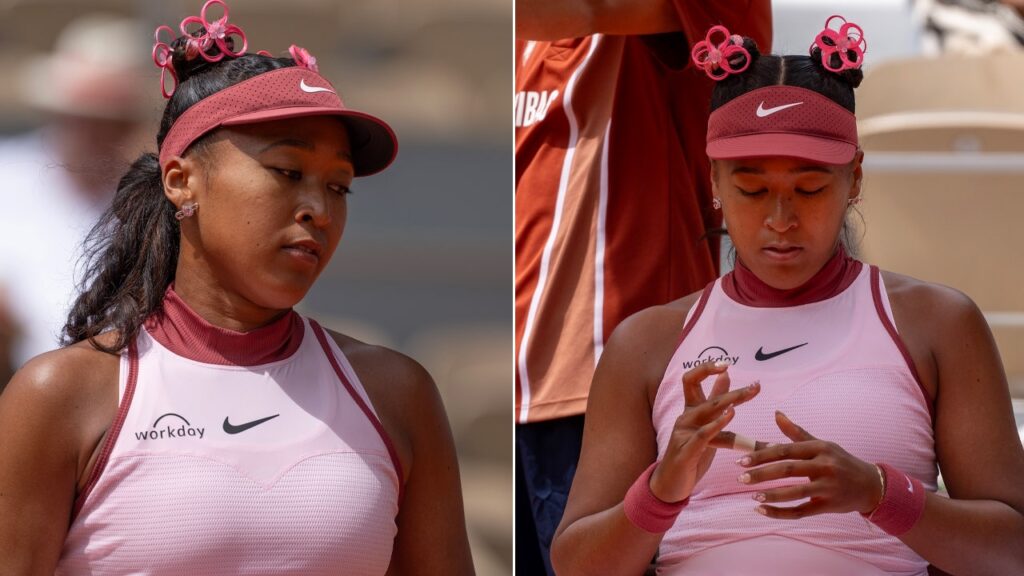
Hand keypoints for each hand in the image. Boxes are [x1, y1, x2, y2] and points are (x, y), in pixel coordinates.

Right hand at [650, 361, 760, 502]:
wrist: (671, 484)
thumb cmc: (690, 454)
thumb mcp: (705, 425)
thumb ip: (714, 400)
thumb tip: (726, 375)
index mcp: (690, 410)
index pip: (692, 379)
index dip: (706, 368)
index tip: (728, 364)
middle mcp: (685, 417)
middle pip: (704, 393)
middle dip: (731, 388)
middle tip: (756, 387)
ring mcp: (683, 432)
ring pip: (707, 410)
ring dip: (730, 401)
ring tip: (749, 395)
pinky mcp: (686, 451)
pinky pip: (703, 435)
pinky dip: (717, 424)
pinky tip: (731, 416)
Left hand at [737, 411, 882, 518]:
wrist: (871, 485)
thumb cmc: (840, 461)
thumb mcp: (822, 444)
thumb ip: (796, 432)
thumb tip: (776, 413)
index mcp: (819, 448)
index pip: (786, 450)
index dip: (762, 454)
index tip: (742, 459)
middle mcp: (825, 466)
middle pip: (788, 469)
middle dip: (762, 473)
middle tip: (740, 477)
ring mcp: (828, 487)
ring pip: (795, 493)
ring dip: (771, 495)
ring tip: (752, 495)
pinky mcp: (829, 506)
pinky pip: (801, 511)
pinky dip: (780, 512)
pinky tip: (762, 510)